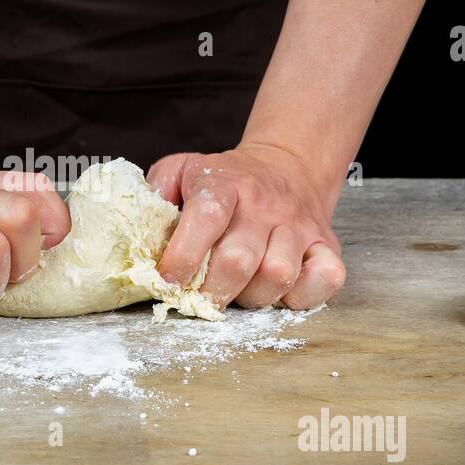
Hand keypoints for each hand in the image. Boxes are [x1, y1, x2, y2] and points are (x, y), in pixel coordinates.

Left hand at [147, 144, 345, 310]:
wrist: (285, 166)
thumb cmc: (225, 181)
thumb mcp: (182, 171)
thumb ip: (155, 194)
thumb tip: (137, 231)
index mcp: (225, 183)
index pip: (207, 217)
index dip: (184, 255)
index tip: (167, 281)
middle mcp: (265, 204)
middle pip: (239, 260)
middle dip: (211, 291)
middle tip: (200, 299)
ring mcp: (299, 225)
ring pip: (278, 275)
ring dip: (251, 297)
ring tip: (238, 292)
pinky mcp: (327, 245)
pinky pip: (325, 280)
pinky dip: (302, 296)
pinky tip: (278, 292)